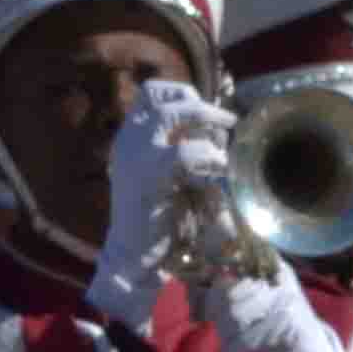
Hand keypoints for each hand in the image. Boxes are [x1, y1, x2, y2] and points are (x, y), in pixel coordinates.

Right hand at [85, 83, 228, 331]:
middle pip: (160, 95)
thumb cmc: (155, 220)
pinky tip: (218, 170)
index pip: (151, 93)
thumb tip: (215, 129)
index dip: (181, 92)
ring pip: (171, 114)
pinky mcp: (148, 176)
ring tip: (224, 145)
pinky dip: (208, 157)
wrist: (132, 258)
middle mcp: (128, 141)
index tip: (206, 109)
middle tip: (224, 123)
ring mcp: (134, 155)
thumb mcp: (166, 176)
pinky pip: (183, 152)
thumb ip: (180, 151)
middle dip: (198, 105)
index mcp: (129, 139)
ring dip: (206, 122)